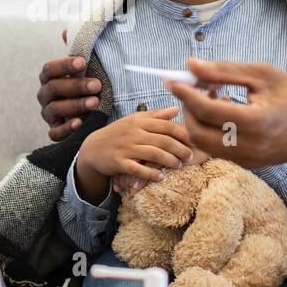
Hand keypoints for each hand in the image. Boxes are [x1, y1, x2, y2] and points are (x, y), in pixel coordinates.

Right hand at [38, 55, 102, 141]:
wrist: (88, 112)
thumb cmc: (85, 85)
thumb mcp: (83, 69)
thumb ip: (76, 50)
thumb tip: (65, 31)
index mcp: (48, 78)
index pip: (49, 69)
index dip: (64, 65)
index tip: (83, 62)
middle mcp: (44, 95)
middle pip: (54, 89)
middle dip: (76, 86)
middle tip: (98, 84)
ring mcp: (48, 114)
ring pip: (55, 109)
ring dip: (75, 105)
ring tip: (95, 102)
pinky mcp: (54, 131)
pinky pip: (54, 132)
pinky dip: (66, 129)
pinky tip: (80, 123)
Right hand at [76, 105, 194, 202]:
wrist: (92, 147)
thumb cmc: (117, 133)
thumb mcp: (134, 120)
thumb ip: (156, 115)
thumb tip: (177, 109)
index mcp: (139, 122)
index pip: (167, 126)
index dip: (183, 134)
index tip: (194, 142)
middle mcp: (133, 133)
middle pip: (163, 141)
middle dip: (180, 150)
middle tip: (190, 157)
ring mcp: (126, 148)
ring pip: (154, 154)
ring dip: (169, 162)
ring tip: (179, 166)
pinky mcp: (119, 162)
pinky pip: (138, 169)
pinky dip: (151, 174)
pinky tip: (161, 178)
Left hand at [164, 59, 286, 167]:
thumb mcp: (262, 74)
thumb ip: (224, 71)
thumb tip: (191, 66)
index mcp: (255, 122)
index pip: (206, 109)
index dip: (184, 93)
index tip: (171, 80)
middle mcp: (250, 147)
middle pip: (197, 132)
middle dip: (188, 109)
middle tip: (195, 87)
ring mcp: (249, 160)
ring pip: (205, 144)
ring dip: (199, 120)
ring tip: (213, 95)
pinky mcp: (250, 165)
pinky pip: (218, 150)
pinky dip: (211, 131)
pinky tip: (224, 110)